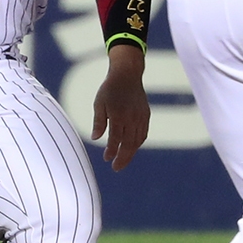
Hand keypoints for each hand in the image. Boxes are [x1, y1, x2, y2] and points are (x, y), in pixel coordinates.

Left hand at [91, 44, 148, 171]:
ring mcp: (141, 117)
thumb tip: (95, 138)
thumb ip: (98, 122)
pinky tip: (131, 148)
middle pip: (129, 144)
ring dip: (130, 153)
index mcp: (118, 115)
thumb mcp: (99, 103)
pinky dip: (138, 143)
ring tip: (122, 160)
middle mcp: (131, 117)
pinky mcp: (146, 115)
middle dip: (122, 158)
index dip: (111, 151)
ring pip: (137, 141)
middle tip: (116, 168)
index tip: (106, 158)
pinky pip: (143, 134)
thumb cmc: (110, 89)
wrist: (127, 75)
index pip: (116, 139)